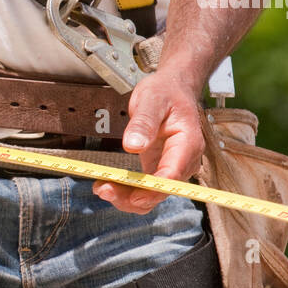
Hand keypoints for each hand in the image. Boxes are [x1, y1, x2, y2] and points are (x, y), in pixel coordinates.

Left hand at [93, 71, 204, 213]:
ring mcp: (172, 167)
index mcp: (187, 143)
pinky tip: (107, 185)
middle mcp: (183, 161)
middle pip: (161, 191)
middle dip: (133, 197)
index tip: (130, 196)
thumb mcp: (151, 99)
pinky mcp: (159, 169)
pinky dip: (127, 192)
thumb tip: (133, 146)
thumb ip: (143, 122)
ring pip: (152, 196)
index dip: (152, 190)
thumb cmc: (165, 92)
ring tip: (100, 188)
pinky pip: (145, 189)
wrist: (172, 89)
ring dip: (126, 198)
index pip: (172, 175)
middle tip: (103, 189)